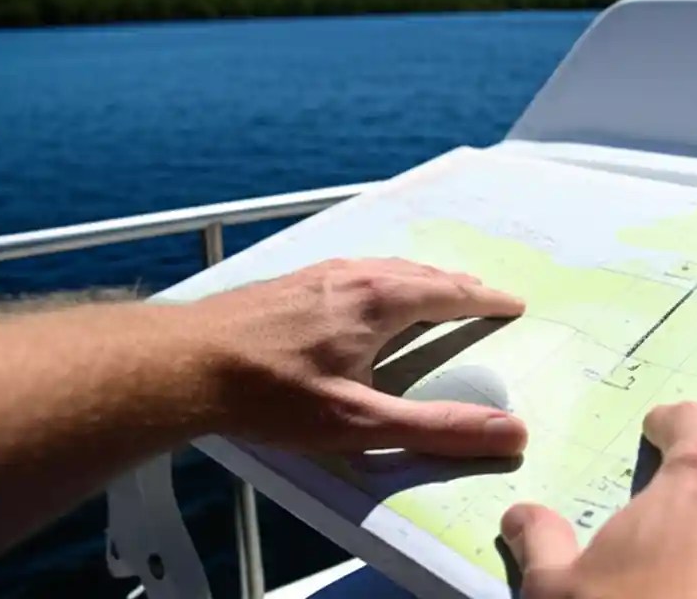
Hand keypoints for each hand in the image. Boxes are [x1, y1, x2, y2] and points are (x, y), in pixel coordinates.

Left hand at [188, 258, 527, 456]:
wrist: (184, 365)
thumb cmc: (271, 395)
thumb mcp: (360, 422)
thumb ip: (435, 427)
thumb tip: (508, 430)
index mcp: (378, 301)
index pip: (448, 294)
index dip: (483, 300)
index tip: (511, 302)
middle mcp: (351, 276)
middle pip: (419, 273)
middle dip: (457, 284)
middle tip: (482, 293)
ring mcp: (316, 274)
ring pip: (384, 266)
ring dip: (419, 276)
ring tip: (434, 287)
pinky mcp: (288, 283)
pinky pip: (352, 269)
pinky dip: (381, 276)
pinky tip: (364, 290)